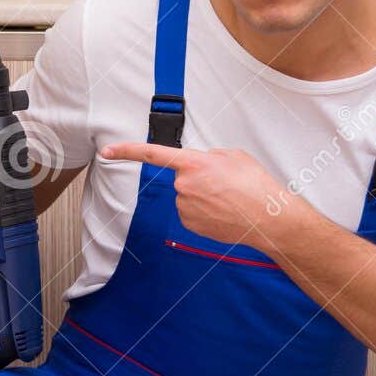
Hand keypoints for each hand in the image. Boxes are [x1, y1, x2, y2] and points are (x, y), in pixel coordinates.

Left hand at [100, 142, 294, 249]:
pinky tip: (223, 212)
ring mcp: (184, 208)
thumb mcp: (234, 156)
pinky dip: (204, 211)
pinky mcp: (189, 224)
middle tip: (225, 184)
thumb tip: (200, 164)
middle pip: (182, 177)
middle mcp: (184, 186)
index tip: (107, 151)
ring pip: (187, 196)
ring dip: (203, 195)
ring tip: (228, 199)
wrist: (268, 219)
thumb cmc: (256, 186)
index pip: (152, 154)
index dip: (127, 151)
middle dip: (199, 178)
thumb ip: (209, 155)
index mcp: (194, 164)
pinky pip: (191, 212)